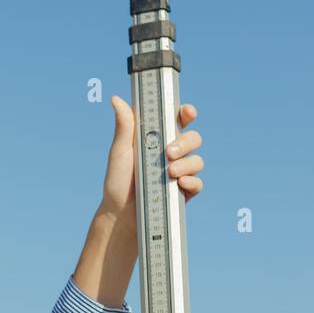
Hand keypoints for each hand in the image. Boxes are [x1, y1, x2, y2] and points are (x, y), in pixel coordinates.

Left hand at [101, 96, 204, 224]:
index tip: (186, 112)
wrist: (120, 213)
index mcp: (159, 139)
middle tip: (168, 153)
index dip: (187, 112)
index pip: (179, 120)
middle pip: (193, 138)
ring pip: (197, 160)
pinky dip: (191, 182)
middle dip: (185, 143)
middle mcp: (172, 153)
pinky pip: (198, 183)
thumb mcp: (120, 151)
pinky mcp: (184, 192)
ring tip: (170, 173)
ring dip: (187, 164)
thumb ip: (124, 126)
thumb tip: (116, 99)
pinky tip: (180, 184)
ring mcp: (180, 172)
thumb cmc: (118, 180)